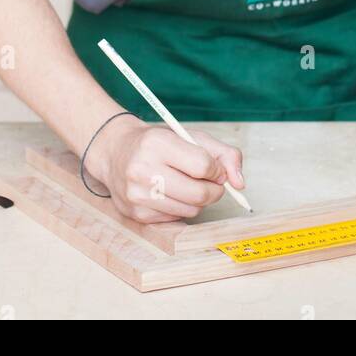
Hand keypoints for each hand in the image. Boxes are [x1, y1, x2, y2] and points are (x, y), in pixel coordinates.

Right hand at [85, 115, 245, 223]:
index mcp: (157, 144)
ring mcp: (137, 195)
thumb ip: (224, 154)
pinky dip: (182, 208)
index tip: (215, 169)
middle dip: (214, 190)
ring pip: (191, 210)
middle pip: (199, 194)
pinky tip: (171, 194)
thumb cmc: (158, 143)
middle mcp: (142, 170)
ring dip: (199, 201)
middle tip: (211, 183)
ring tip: (188, 185)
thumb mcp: (191, 136)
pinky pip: (176, 219)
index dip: (217, 170)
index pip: (203, 165)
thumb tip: (240, 182)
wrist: (115, 152)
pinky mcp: (136, 215)